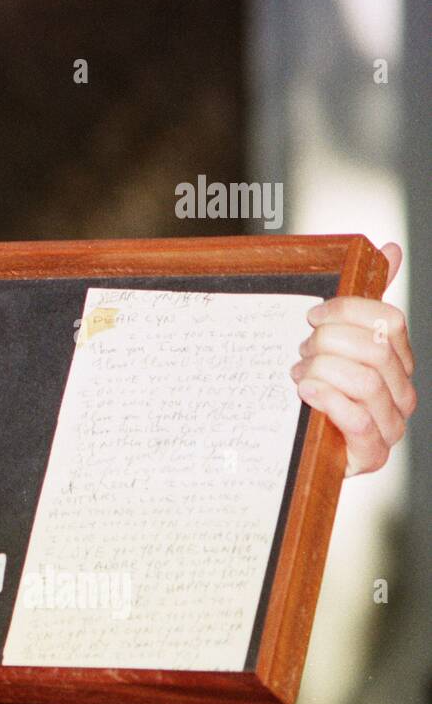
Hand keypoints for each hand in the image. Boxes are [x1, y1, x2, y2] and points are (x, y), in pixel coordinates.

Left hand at [291, 241, 415, 475]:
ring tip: (299, 375)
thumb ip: (364, 302)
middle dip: (329, 343)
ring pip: (365, 381)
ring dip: (322, 372)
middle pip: (375, 348)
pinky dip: (327, 400)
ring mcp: (392, 425)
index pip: (390, 319)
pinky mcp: (372, 454)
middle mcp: (402, 392)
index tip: (313, 315)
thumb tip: (390, 250)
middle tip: (302, 350)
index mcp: (398, 361)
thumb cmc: (322, 392)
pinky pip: (358, 419)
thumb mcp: (338, 343)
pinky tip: (306, 391)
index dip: (348, 310)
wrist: (306, 452)